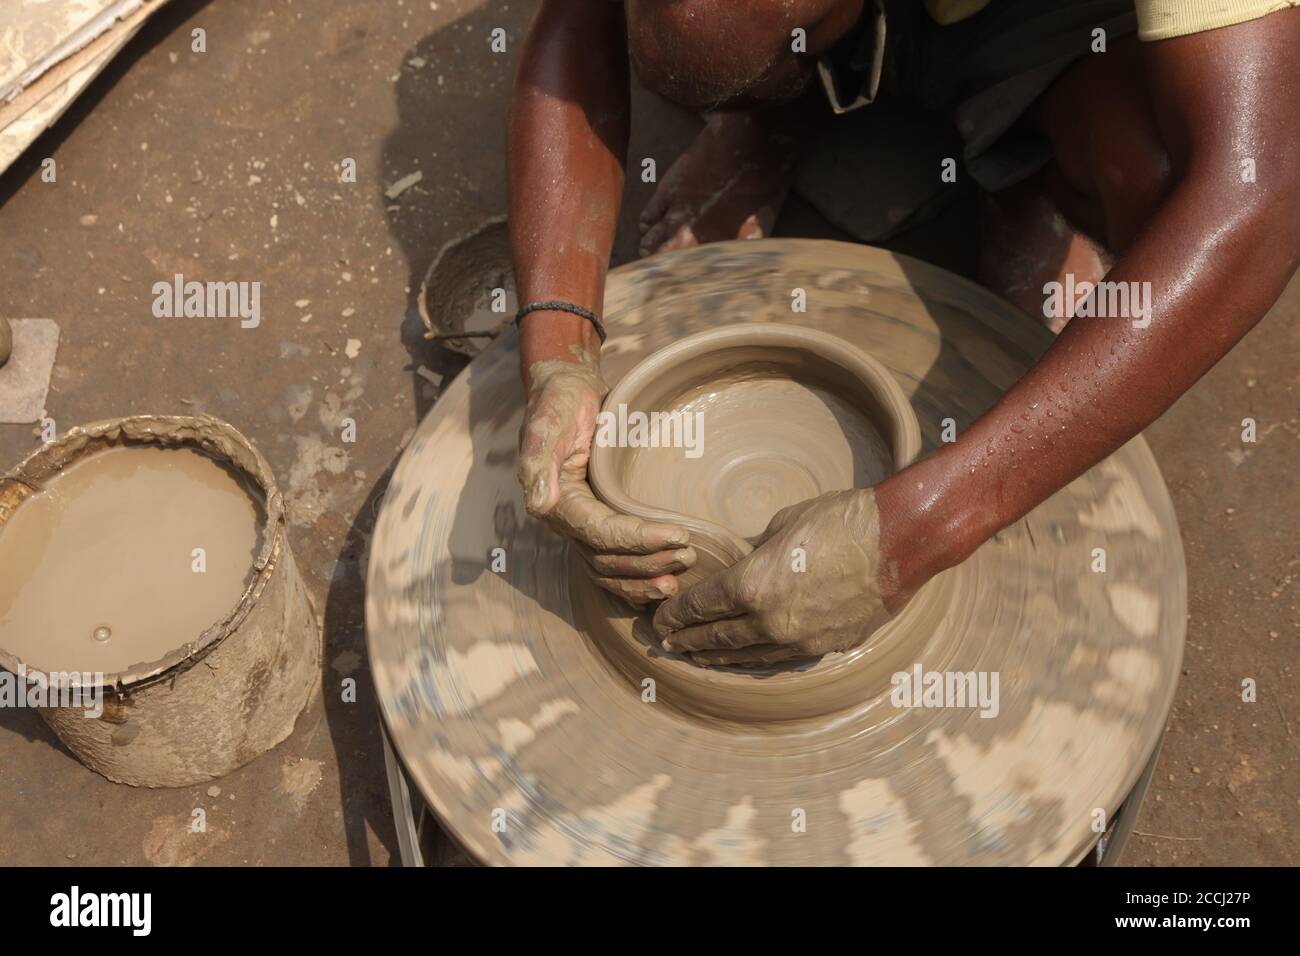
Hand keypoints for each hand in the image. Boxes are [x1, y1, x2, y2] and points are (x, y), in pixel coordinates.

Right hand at [518, 352, 696, 605]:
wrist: (565, 391)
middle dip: (647, 563)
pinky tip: (660, 582)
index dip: (638, 540)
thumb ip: (538, 462)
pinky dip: (634, 578)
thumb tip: (539, 504)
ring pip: (608, 569)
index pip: (600, 533)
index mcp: (554, 501)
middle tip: (687, 557)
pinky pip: (611, 562)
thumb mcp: (547, 422)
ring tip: (678, 578)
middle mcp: (565, 520)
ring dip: (642, 578)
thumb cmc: (559, 402)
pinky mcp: (594, 522)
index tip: (678, 535)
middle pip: (606, 559)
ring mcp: (579, 524)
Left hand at [652, 488, 908, 664]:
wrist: (898, 542)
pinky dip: (757, 659)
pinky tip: (746, 659)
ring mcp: (800, 640)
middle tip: (669, 643)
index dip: (676, 613)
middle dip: (689, 639)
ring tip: (698, 657)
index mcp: (752, 585)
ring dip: (719, 657)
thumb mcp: (783, 525)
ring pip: (748, 656)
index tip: (660, 618)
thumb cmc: (840, 521)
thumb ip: (756, 553)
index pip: (700, 606)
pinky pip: (781, 658)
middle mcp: (770, 621)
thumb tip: (745, 564)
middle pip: (717, 637)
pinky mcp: (826, 647)